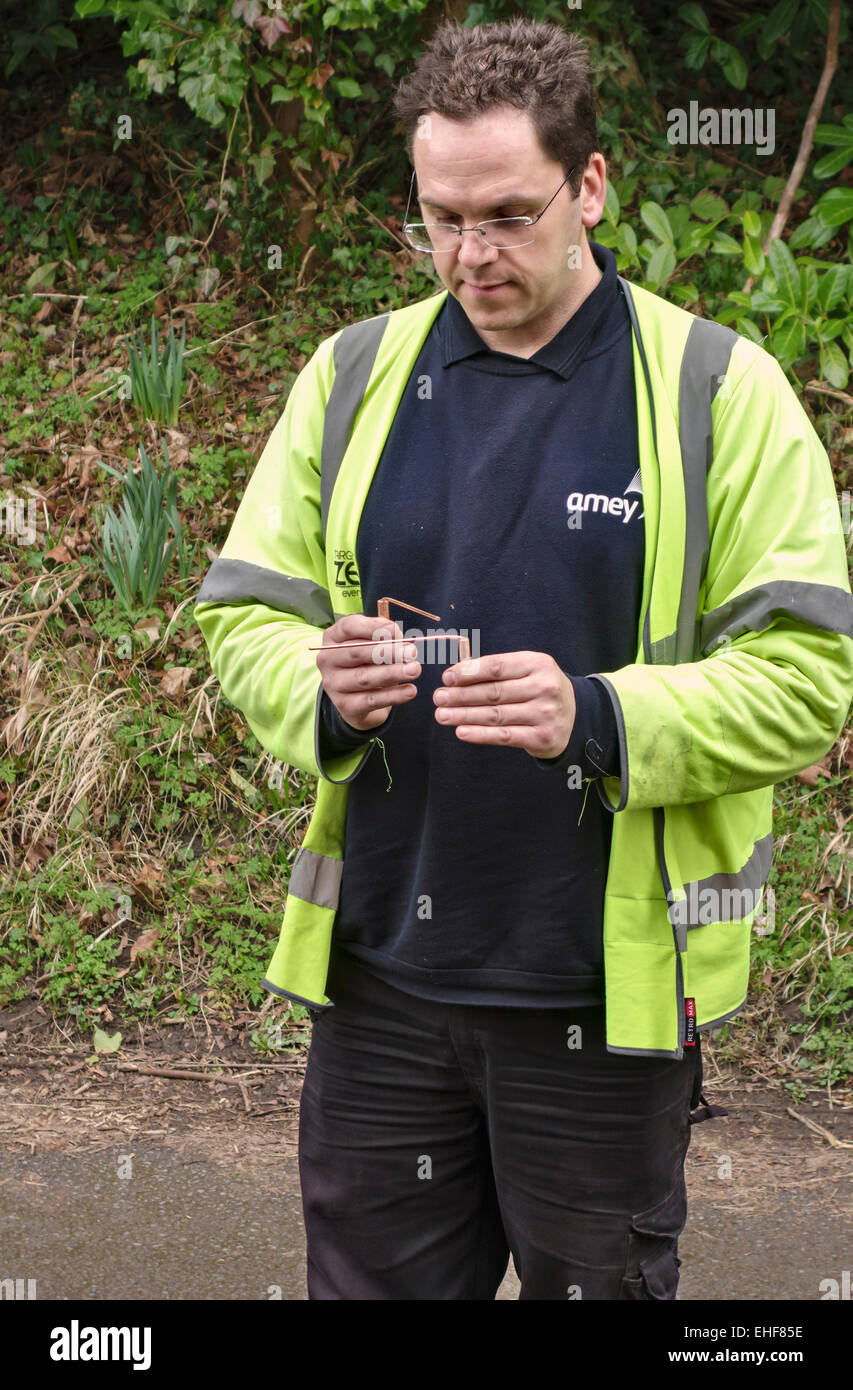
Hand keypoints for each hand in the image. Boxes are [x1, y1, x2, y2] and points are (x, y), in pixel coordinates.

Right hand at [315, 613, 421, 731]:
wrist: (358, 698)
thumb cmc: (368, 662)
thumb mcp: (373, 644)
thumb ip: (384, 637)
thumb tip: (400, 640)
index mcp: (333, 637)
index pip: (349, 627)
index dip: (372, 627)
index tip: (395, 630)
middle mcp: (328, 660)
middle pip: (356, 652)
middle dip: (387, 651)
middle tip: (411, 652)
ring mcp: (333, 684)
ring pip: (364, 678)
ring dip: (393, 673)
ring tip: (414, 670)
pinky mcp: (345, 705)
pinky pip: (371, 700)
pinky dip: (393, 695)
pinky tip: (410, 690)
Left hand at [432, 651, 575, 758]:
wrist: (575, 716)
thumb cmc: (539, 689)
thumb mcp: (527, 670)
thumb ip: (498, 669)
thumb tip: (457, 672)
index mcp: (538, 664)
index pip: (497, 667)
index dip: (469, 672)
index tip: (447, 678)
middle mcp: (544, 687)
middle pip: (494, 692)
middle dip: (461, 695)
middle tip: (439, 698)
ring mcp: (545, 713)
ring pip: (496, 715)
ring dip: (464, 715)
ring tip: (442, 715)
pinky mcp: (542, 737)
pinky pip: (505, 736)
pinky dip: (480, 734)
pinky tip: (461, 732)